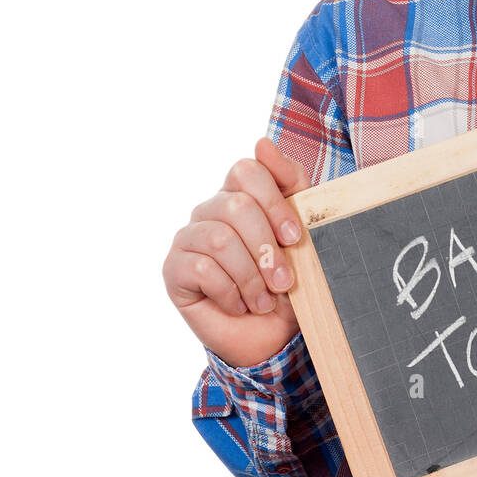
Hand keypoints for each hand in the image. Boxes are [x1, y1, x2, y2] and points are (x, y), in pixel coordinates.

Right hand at [163, 137, 311, 368]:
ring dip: (251, 276)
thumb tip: (262, 142)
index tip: (294, 236)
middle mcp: (211, 209)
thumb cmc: (288, 279)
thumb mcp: (303, 231)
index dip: (274, 202)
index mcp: (241, 194)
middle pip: (235, 206)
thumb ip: (290, 184)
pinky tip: (239, 305)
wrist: (272, 334)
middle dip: (266, 248)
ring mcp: (189, 237)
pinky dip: (230, 292)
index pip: (247, 170)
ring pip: (219, 239)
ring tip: (264, 299)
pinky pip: (200, 268)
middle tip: (284, 280)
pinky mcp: (173, 269)